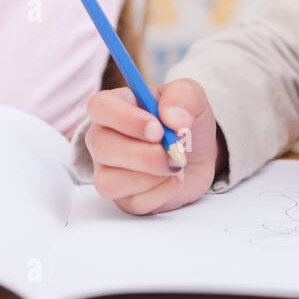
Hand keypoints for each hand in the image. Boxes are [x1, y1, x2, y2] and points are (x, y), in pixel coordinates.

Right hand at [85, 78, 217, 214]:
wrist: (198, 152)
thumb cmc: (184, 119)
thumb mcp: (191, 96)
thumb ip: (183, 97)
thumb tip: (174, 118)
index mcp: (114, 106)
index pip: (100, 106)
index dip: (124, 118)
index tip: (157, 129)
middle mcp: (103, 138)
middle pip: (102, 147)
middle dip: (144, 154)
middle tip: (173, 150)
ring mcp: (109, 170)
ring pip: (109, 181)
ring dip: (151, 176)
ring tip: (177, 164)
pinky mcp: (124, 198)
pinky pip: (133, 202)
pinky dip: (161, 193)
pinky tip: (175, 179)